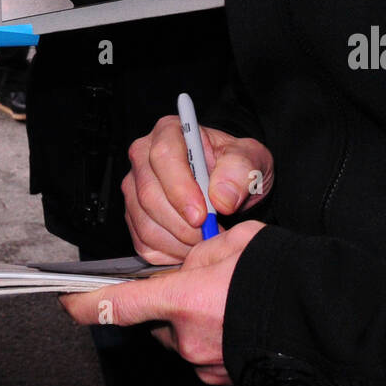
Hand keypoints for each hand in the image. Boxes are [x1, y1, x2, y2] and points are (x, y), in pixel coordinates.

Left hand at [61, 220, 265, 385]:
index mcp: (183, 300)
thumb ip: (200, 252)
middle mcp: (187, 338)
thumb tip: (191, 263)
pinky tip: (238, 318)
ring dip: (193, 318)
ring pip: (182, 336)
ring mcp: (205, 363)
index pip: (118, 304)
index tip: (67, 300)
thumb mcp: (234, 241)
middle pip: (157, 318)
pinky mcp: (224, 378)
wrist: (323, 321)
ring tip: (228, 297)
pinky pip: (205, 352)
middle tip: (200, 280)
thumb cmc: (280, 277)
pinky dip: (213, 335)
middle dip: (168, 299)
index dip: (86, 303)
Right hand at [123, 115, 273, 263]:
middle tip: (211, 234)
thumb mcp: (251, 159)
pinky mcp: (134, 215)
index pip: (163, 156)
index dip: (180, 189)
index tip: (202, 215)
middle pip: (149, 194)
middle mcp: (144, 156)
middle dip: (182, 223)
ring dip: (179, 241)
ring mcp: (135, 187)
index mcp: (169, 132)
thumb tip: (220, 197)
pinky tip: (192, 246)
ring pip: (145, 223)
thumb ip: (240, 171)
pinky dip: (171, 253)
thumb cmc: (236, 168)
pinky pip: (144, 242)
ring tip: (206, 240)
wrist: (230, 188)